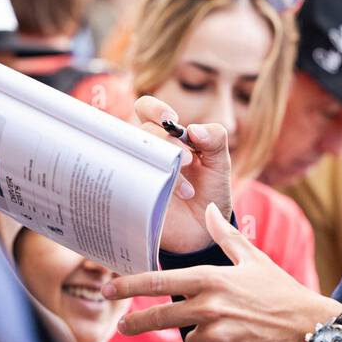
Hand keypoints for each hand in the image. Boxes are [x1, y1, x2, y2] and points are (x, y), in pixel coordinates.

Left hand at [104, 203, 341, 341]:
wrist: (311, 329)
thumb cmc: (282, 292)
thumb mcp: (254, 260)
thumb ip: (226, 237)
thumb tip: (209, 211)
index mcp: (212, 280)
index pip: (160, 282)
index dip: (129, 286)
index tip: (107, 290)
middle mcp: (209, 307)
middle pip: (160, 318)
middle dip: (137, 324)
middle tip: (124, 327)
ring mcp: (216, 336)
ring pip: (190, 341)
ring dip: (203, 339)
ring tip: (233, 331)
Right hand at [132, 95, 233, 254]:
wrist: (203, 232)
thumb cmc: (209, 192)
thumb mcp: (219, 164)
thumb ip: (216, 140)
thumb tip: (195, 129)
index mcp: (164, 136)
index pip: (145, 109)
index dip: (154, 108)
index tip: (172, 121)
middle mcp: (145, 151)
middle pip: (139, 132)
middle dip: (166, 143)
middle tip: (189, 161)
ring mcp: (135, 173)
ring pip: (131, 157)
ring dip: (158, 167)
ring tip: (186, 190)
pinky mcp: (129, 197)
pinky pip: (122, 187)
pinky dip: (145, 190)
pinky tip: (168, 202)